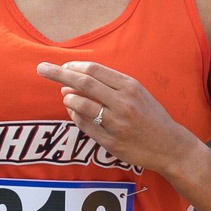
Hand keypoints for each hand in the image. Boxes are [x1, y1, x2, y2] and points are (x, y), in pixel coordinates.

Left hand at [35, 60, 196, 176]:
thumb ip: (108, 85)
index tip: (60, 65)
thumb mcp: (137, 93)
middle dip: (58, 74)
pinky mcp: (111, 141)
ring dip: (67, 98)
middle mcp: (123, 103)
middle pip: (83, 83)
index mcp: (130, 86)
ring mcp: (116, 123)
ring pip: (80, 104)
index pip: (93, 70)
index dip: (73, 66)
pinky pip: (84, 125)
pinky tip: (75, 112)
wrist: (169, 146)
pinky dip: (74, 115)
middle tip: (41, 68)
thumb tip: (72, 81)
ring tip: (66, 96)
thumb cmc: (151, 116)